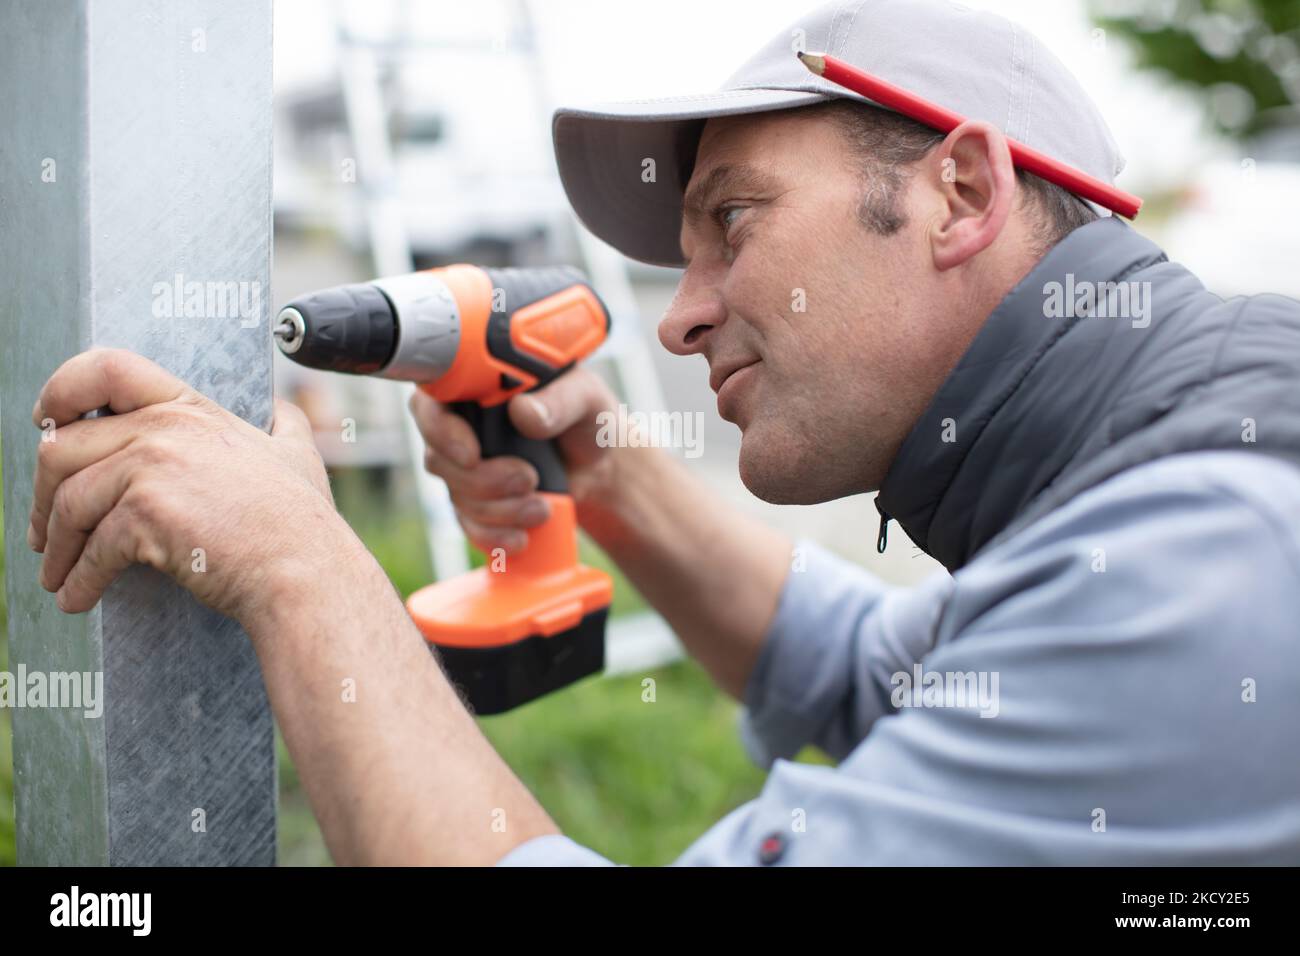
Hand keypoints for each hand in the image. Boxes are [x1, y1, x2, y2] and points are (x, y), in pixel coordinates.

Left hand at [28, 348, 342, 621]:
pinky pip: (90, 549)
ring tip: (58, 574)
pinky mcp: (144, 515)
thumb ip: (281, 424)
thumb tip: (280, 410)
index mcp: (190, 408)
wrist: (304, 569)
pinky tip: (77, 598)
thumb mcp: (295, 453)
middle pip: (63, 447)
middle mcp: (165, 429)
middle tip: (46, 530)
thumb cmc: (301, 521)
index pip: (107, 369)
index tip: (45, 421)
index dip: (62, 390)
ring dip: (56, 547)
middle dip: (41, 495)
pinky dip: (77, 581)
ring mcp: (152, 469)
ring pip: (67, 502)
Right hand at [408, 368, 621, 552]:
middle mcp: (461, 425)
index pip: (431, 402)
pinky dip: (495, 535)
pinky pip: (468, 525)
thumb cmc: (588, 421)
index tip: (473, 454)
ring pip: (456, 495)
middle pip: (439, 458)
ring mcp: (464, 467)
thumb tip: (524, 412)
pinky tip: (522, 536)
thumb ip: (559, 401)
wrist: (599, 468)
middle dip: (484, 480)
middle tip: (528, 480)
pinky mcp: (474, 501)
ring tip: (542, 508)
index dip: (440, 430)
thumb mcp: (586, 400)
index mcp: (477, 388)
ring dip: (499, 510)